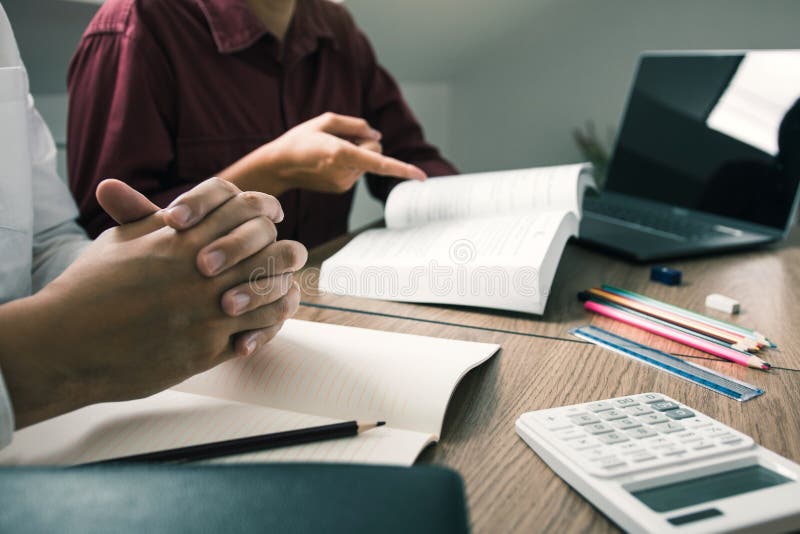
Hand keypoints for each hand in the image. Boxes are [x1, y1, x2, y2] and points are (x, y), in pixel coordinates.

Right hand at [0, 178, 306, 427]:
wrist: (67, 342)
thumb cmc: (89, 288)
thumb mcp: (119, 241)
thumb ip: (145, 216)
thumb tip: (152, 198)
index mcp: (183, 237)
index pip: (245, 208)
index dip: (264, 210)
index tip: (271, 219)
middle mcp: (201, 270)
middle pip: (272, 249)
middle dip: (285, 251)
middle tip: (288, 255)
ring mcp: (207, 310)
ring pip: (273, 293)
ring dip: (281, 290)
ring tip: (282, 291)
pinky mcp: (206, 348)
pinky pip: (256, 333)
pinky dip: (266, 328)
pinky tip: (260, 327)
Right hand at [220, 112, 426, 195]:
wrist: (278, 166)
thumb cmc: (300, 139)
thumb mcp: (325, 120)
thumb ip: (355, 125)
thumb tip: (377, 136)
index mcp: (342, 153)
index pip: (380, 162)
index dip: (403, 169)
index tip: (422, 177)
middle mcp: (345, 171)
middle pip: (377, 154)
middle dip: (369, 144)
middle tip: (345, 137)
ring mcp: (344, 183)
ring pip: (368, 163)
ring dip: (358, 153)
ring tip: (331, 150)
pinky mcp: (342, 188)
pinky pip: (357, 170)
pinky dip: (350, 162)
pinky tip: (329, 160)